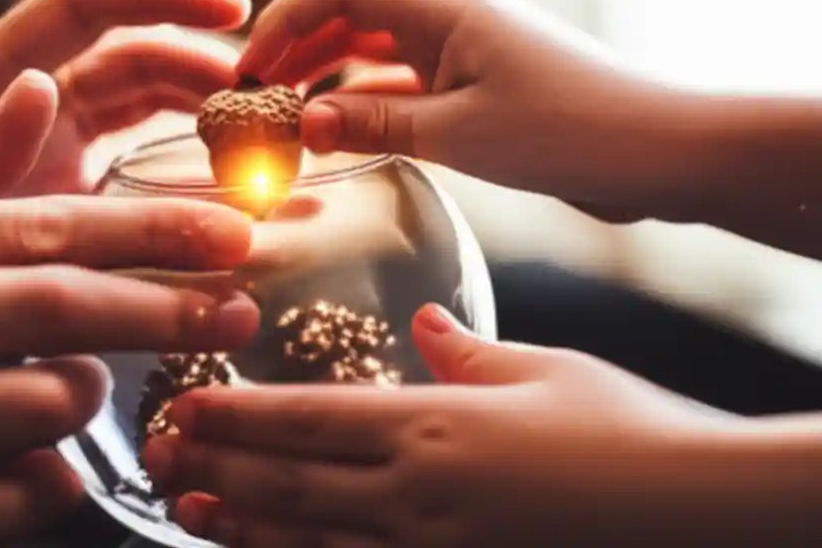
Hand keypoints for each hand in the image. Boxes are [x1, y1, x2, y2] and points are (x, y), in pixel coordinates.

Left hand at [0, 0, 248, 271]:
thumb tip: (38, 85)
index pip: (86, 5)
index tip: (230, 9)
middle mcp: (32, 102)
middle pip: (136, 54)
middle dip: (204, 63)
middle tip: (265, 100)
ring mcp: (55, 148)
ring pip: (150, 106)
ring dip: (206, 114)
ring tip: (261, 145)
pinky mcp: (69, 195)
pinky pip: (142, 164)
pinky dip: (188, 169)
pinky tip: (226, 196)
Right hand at [0, 195, 258, 546]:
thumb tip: (42, 86)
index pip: (37, 227)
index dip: (149, 229)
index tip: (234, 232)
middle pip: (49, 309)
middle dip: (164, 306)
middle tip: (241, 307)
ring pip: (31, 408)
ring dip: (87, 403)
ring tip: (87, 392)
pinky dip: (45, 489)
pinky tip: (48, 475)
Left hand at [145, 304, 745, 547]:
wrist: (696, 508)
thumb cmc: (626, 428)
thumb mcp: (542, 369)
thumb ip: (470, 351)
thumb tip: (426, 325)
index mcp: (434, 425)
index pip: (307, 418)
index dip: (236, 415)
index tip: (184, 406)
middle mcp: (418, 492)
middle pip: (291, 480)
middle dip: (217, 468)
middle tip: (156, 457)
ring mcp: (432, 546)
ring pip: (311, 537)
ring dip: (242, 524)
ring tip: (186, 511)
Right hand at [236, 0, 712, 222]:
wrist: (661, 150)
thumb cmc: (571, 131)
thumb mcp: (459, 133)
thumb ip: (373, 124)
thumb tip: (300, 125)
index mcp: (444, 8)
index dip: (284, 21)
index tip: (248, 71)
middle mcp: (450, 17)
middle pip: (350, 15)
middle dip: (296, 51)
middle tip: (253, 102)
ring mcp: (465, 49)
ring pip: (374, 51)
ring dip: (326, 79)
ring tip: (284, 123)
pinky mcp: (479, 84)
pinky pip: (404, 83)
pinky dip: (366, 104)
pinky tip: (338, 135)